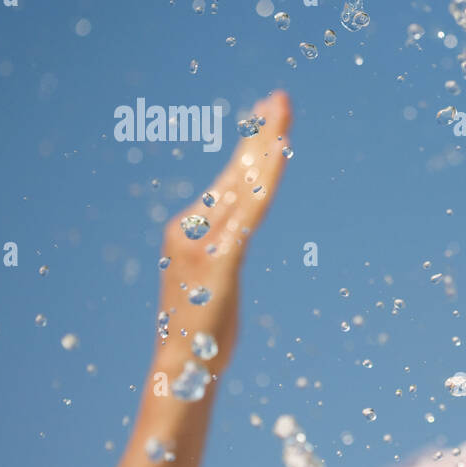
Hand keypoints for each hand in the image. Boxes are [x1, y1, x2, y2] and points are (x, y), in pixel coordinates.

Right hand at [156, 91, 291, 376]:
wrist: (182, 368)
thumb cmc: (201, 330)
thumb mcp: (214, 279)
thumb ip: (223, 248)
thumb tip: (237, 230)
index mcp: (187, 229)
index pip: (226, 179)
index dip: (249, 147)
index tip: (269, 116)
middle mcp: (190, 227)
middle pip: (234, 172)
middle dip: (260, 133)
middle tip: (281, 98)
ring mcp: (203, 243)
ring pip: (243, 185)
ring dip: (265, 146)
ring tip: (282, 112)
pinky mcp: (220, 262)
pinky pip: (250, 213)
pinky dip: (264, 182)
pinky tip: (278, 158)